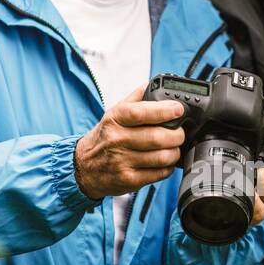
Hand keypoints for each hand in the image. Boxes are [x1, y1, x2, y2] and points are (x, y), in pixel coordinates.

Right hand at [74, 85, 184, 199]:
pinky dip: (168, 167)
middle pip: (157, 137)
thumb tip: (152, 84)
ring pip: (162, 157)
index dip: (164, 110)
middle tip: (180, 133)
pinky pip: (159, 173)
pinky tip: (165, 162)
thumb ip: (133, 99)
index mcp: (115, 119)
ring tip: (174, 148)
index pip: (141, 112)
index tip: (178, 109)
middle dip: (177, 134)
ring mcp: (122, 161)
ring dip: (175, 152)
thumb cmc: (104, 138)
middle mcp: (116, 140)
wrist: (83, 167)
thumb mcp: (112, 114)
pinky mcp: (129, 180)